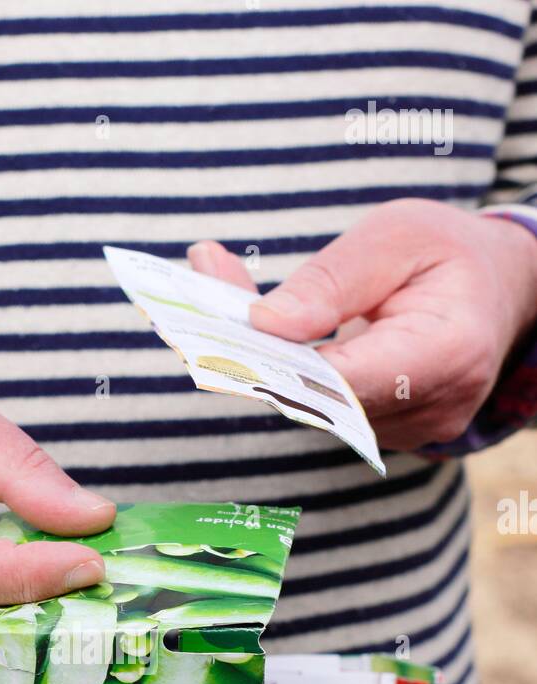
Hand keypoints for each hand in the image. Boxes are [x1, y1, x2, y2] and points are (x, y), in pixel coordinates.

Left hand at [189, 198, 536, 450]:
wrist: (499, 290)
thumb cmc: (448, 254)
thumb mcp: (397, 235)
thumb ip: (332, 280)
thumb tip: (263, 324)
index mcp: (447, 354)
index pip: (347, 379)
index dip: (279, 367)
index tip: (221, 342)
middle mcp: (433, 408)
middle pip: (321, 400)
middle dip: (256, 356)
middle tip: (197, 308)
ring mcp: (413, 432)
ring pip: (315, 409)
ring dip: (265, 362)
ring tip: (218, 297)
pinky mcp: (390, 435)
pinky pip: (325, 410)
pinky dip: (288, 374)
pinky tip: (255, 335)